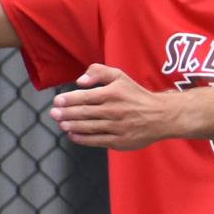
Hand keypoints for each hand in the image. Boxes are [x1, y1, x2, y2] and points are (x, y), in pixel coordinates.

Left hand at [50, 63, 181, 150]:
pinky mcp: (119, 141)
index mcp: (113, 93)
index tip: (57, 101)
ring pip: (89, 127)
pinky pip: (96, 140)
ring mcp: (117, 127)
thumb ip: (98, 72)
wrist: (160, 116)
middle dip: (66, 113)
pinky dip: (82, 138)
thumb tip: (79, 81)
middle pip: (84, 113)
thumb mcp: (120, 76)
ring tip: (61, 124)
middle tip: (53, 113)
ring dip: (72, 126)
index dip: (69, 99)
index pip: (86, 96)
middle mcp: (114, 110)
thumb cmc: (135, 95)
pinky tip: (72, 135)